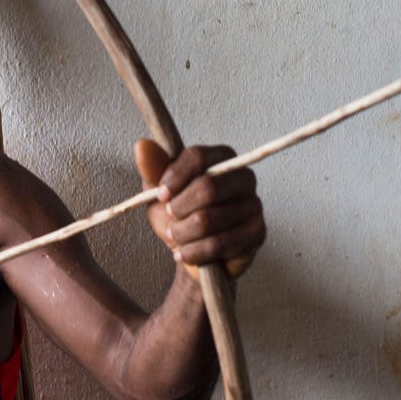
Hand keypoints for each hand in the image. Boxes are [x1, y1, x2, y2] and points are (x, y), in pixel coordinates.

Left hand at [133, 140, 264, 278]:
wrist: (193, 253)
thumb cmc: (180, 216)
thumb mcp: (159, 193)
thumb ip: (153, 169)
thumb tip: (143, 146)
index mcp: (221, 158)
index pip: (198, 156)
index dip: (175, 176)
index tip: (161, 194)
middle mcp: (243, 177)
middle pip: (208, 187)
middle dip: (179, 208)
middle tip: (171, 218)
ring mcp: (254, 205)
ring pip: (209, 219)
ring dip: (182, 234)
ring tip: (177, 237)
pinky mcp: (257, 233)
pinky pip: (220, 243)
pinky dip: (195, 252)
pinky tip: (186, 252)